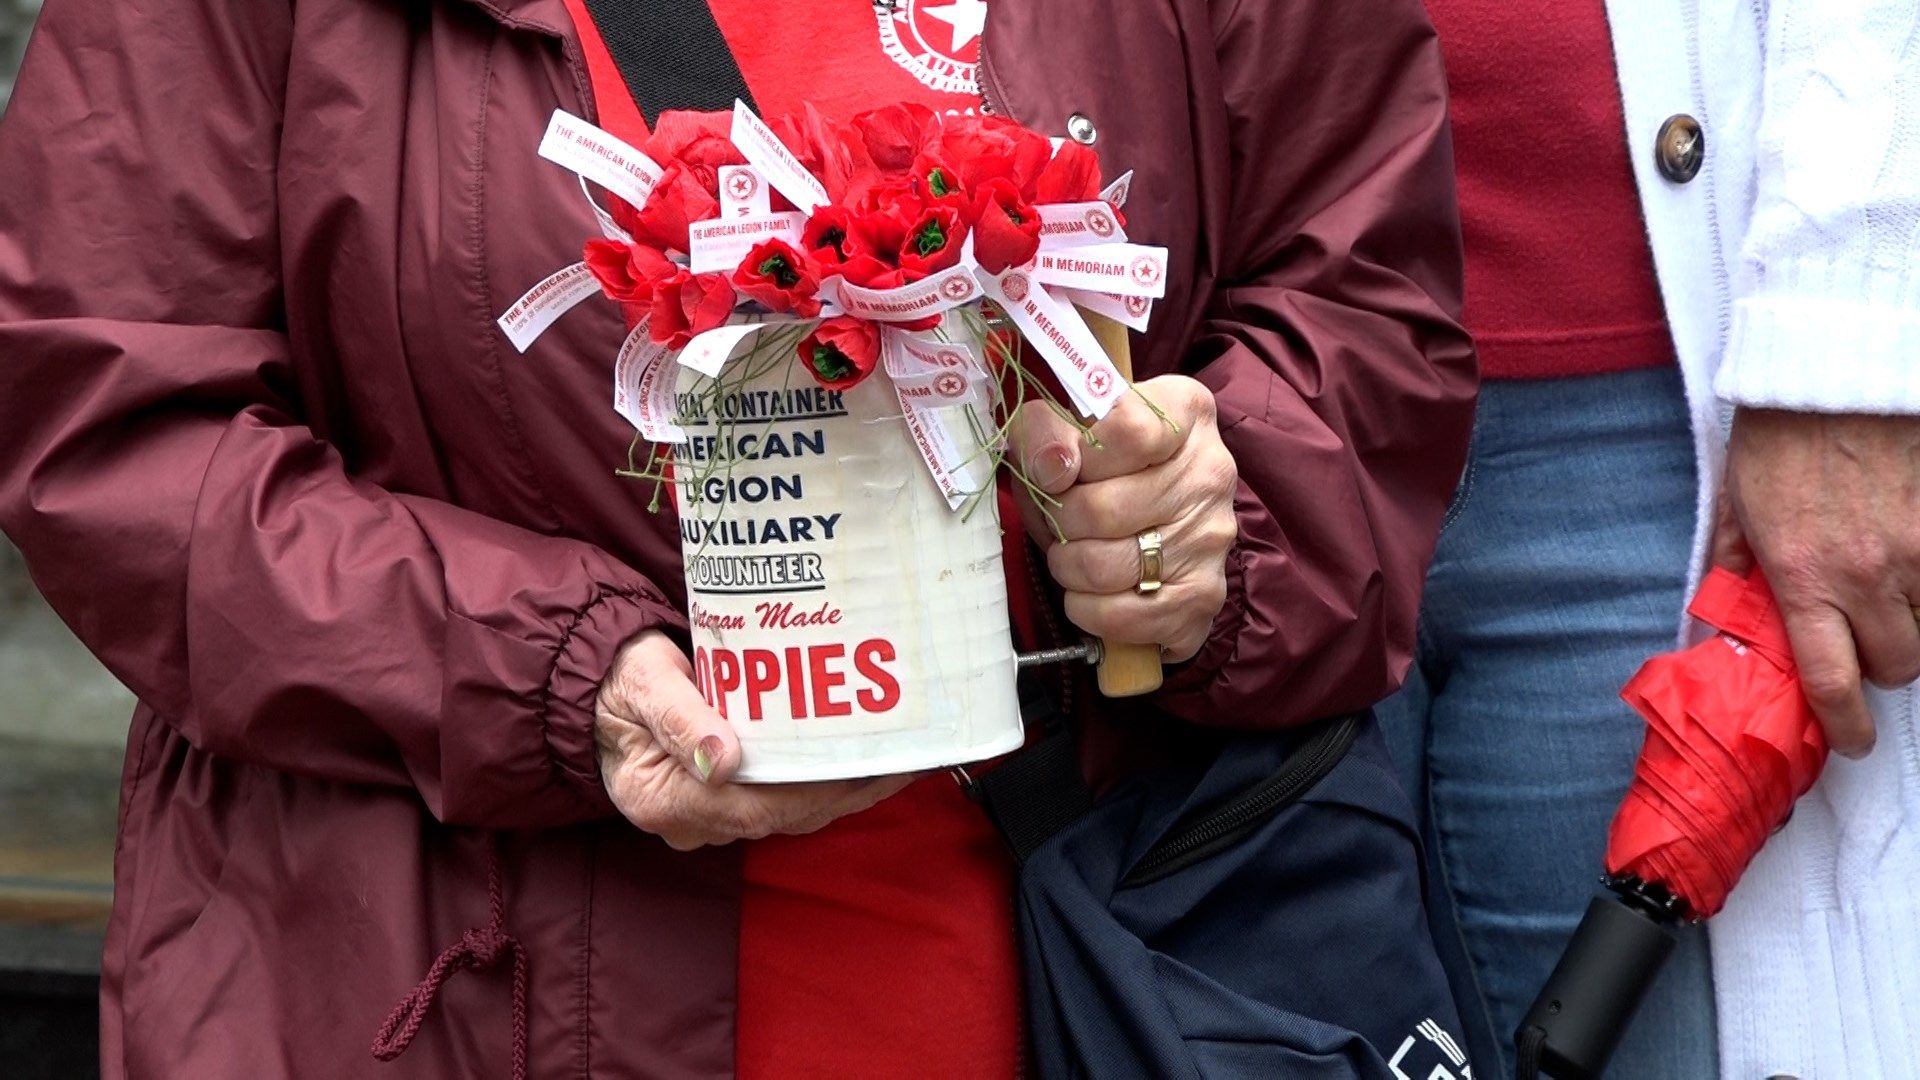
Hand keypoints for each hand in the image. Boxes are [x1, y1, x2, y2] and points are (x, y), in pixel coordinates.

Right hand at [594, 630, 912, 848]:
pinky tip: (865, 762)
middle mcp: (692, 821)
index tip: (865, 766)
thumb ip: (679, 717)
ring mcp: (711, 816)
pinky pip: (785, 801)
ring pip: (791, 813)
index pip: (755, 809)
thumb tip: (723, 758)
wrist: (602, 689)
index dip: (815, 791)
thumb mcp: (642, 683)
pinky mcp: (729, 801)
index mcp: (664, 800)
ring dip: (846, 790)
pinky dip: (826, 784)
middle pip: (784, 816)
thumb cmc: (622, 679)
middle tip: (902, 756)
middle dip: (847, 790)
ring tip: (898, 757)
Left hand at [1008, 376, 1238, 661]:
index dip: (1075, 457)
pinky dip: (1088, 609)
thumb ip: (1044, 432)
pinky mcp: (1203, 596)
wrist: (1151, 516)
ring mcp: (1212, 539)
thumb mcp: (1064, 428)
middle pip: (1103, 509)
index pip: (1128, 431)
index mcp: (1184, 411)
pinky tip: (1091, 591)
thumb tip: (1052, 469)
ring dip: (1067, 566)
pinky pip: (1122, 617)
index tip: (1061, 469)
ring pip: (1105, 567)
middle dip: (1059, 521)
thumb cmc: (1100, 465)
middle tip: (1059, 520)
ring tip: (1072, 553)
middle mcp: (1211, 472)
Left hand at [1714, 408, 1919, 757]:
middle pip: (1900, 665)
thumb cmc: (1779, 436)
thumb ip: (1735, 568)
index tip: (1851, 740)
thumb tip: (1724, 617)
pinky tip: (1910, 552)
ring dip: (1914, 621)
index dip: (1844, 725)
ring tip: (1888, 588)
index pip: (1832, 682)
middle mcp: (1869, 575)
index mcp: (1804, 578)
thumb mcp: (1738, 505)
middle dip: (1884, 663)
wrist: (1835, 370)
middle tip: (1865, 636)